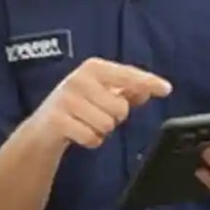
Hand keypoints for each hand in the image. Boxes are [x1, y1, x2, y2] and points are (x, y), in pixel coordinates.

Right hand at [26, 57, 172, 148]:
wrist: (42, 129)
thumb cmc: (77, 108)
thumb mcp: (102, 94)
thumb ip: (127, 90)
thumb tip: (148, 90)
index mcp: (93, 68)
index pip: (128, 74)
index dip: (148, 82)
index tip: (166, 89)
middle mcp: (79, 79)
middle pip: (121, 107)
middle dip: (115, 117)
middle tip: (99, 115)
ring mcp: (66, 99)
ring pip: (107, 124)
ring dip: (102, 130)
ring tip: (87, 124)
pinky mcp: (58, 120)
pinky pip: (92, 137)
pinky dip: (91, 141)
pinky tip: (80, 134)